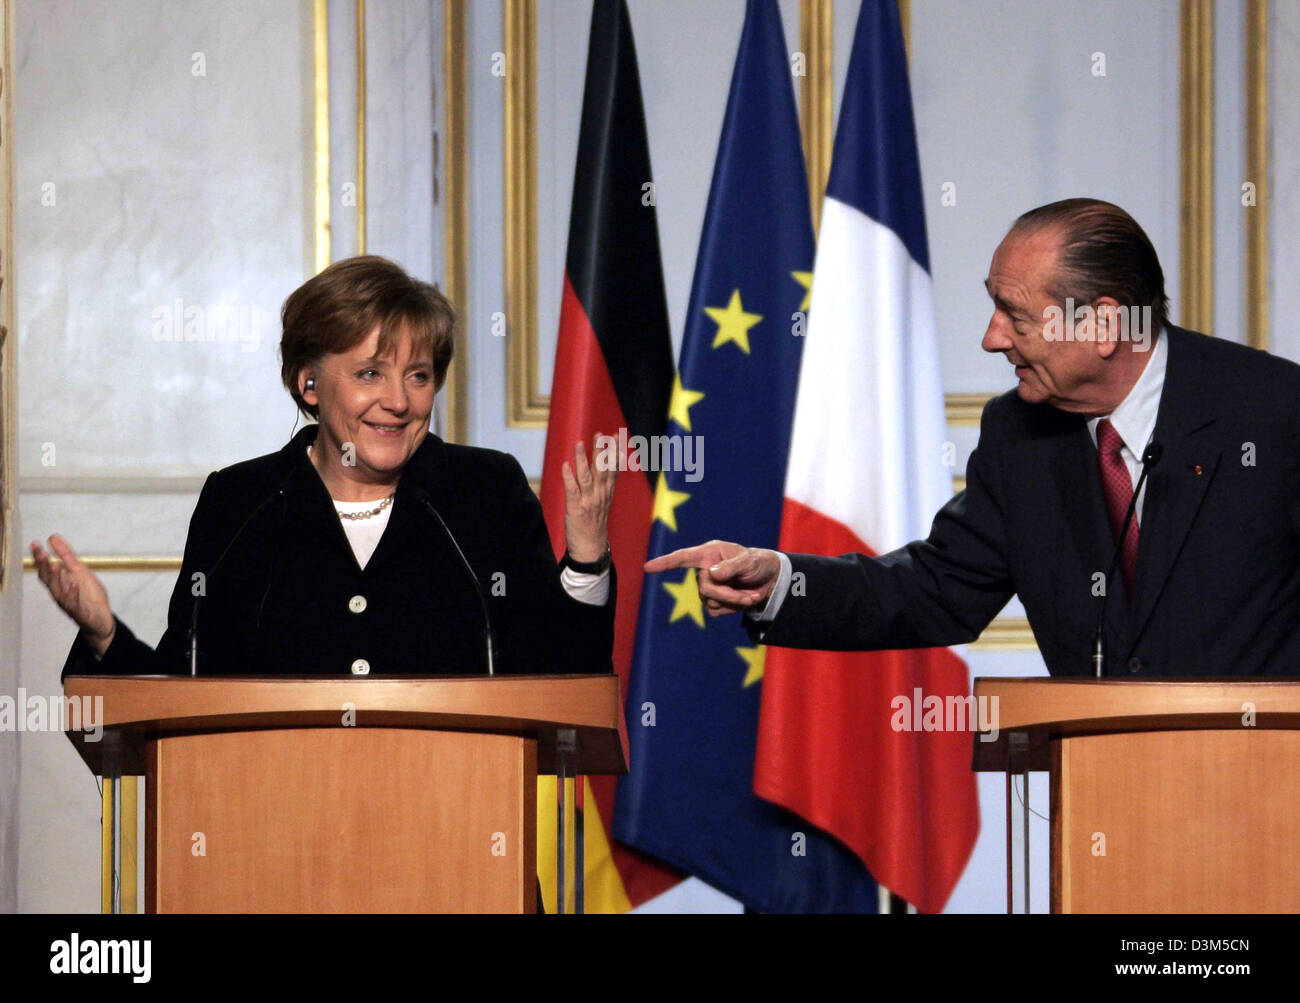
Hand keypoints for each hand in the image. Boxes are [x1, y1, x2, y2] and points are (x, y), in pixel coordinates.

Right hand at [30, 534, 115, 656]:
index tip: (35, 544)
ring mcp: (69, 604)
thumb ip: (66, 555)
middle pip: (48, 580)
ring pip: (58, 592)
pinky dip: (73, 593)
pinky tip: (74, 583)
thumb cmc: (88, 595)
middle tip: (41, 552)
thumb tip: (53, 537)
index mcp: (59, 583)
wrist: (101, 619)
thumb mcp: (79, 571)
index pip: (45, 570)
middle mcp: (60, 593)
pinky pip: (74, 604)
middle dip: (44, 566)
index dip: (39, 558)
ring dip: (56, 579)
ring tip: (55, 565)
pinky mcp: (80, 612)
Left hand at [562, 437, 616, 562]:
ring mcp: (588, 501)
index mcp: (607, 492)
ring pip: (586, 476)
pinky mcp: (575, 508)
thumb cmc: (595, 524)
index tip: (616, 436)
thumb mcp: (605, 502)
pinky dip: (568, 477)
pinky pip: (572, 490)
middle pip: (601, 469)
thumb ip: (606, 484)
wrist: (591, 547)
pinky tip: (566, 465)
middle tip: (600, 434)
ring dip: (582, 459)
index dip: (615, 451)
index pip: (613, 468)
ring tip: (579, 443)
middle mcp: (600, 494)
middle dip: (600, 450)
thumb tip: (608, 466)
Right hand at [644, 540, 781, 616]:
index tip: (648, 568)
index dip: (665, 563)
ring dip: (733, 602)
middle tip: (749, 596)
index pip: (682, 558)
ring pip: (710, 603)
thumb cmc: (758, 562)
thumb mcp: (749, 561)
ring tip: (750, 595)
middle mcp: (704, 570)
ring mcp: (708, 587)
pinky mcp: (714, 601)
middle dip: (728, 595)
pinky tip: (744, 600)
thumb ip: (731, 566)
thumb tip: (710, 574)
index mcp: (709, 554)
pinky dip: (732, 610)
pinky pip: (715, 612)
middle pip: (705, 589)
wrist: (769, 578)